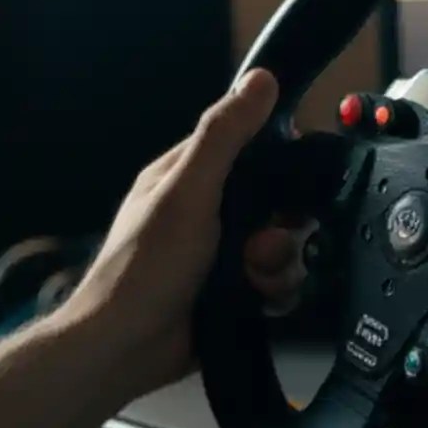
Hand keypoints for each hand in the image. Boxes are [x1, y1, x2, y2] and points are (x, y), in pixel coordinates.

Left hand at [59, 69, 280, 397]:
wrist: (127, 347)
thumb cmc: (146, 266)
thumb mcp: (189, 192)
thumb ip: (225, 136)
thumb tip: (262, 79)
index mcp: (189, 177)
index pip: (250, 149)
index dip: (280, 160)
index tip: (299, 177)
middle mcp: (209, 212)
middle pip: (276, 201)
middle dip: (283, 224)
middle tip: (266, 240)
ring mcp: (223, 254)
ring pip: (283, 244)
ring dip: (278, 262)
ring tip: (254, 276)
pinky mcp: (236, 291)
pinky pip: (280, 281)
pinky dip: (275, 290)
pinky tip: (258, 298)